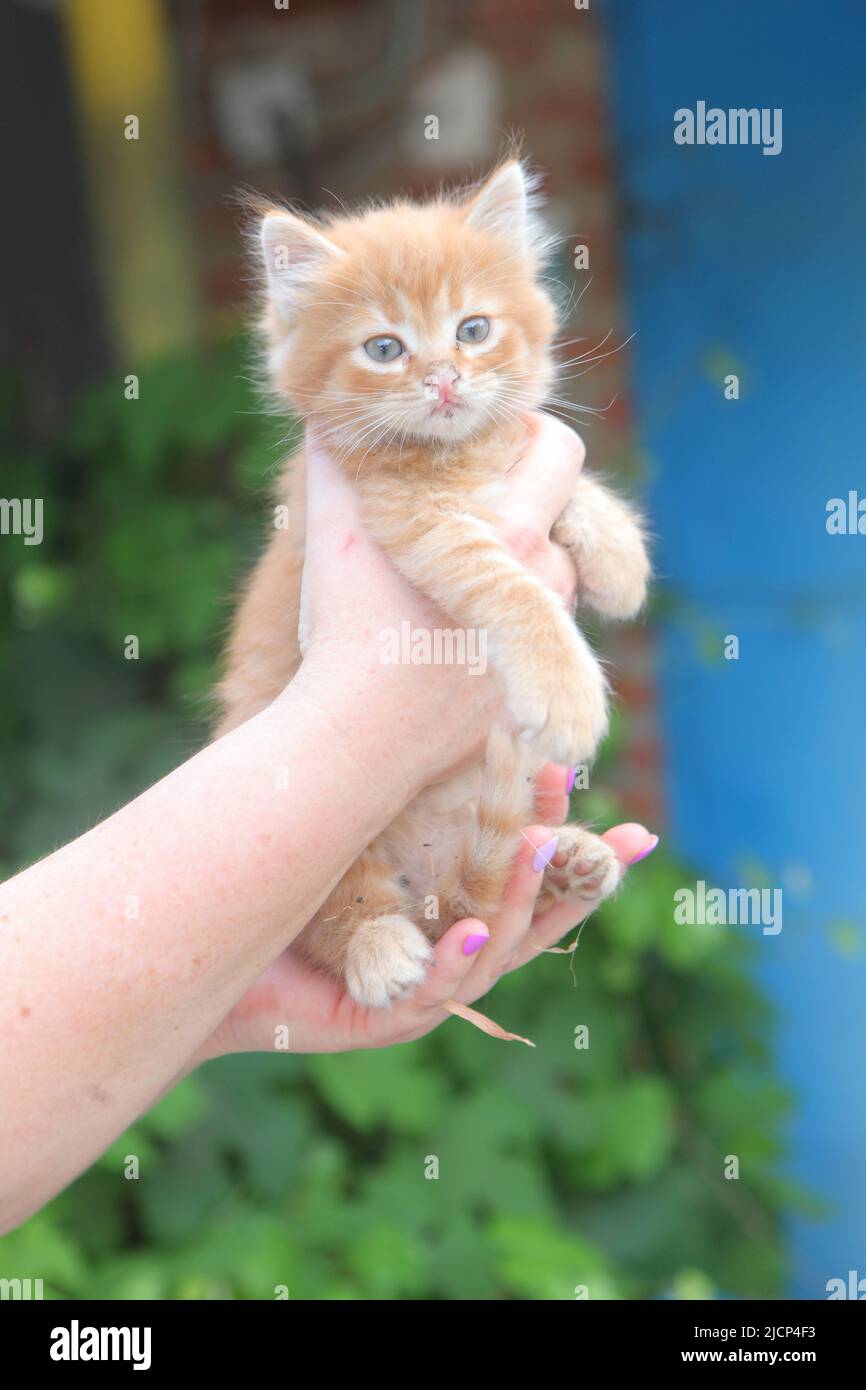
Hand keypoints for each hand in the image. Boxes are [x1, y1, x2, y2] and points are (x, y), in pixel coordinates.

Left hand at [193, 766, 657, 1057]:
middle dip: (577, 877)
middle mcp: (453, 959)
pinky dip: (457, 959)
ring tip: (542, 844)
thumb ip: (415, 798)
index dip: (590, 866)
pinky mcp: (382, 1018)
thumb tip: (450, 717)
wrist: (220, 956)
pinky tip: (472, 925)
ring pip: (496, 953)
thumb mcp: (370, 838)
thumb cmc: (293, 894)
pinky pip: (433, 990)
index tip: (640, 833)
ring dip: (523, 899)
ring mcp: (425, 993)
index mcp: (459, 918)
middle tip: (616, 831)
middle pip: (537, 922)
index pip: (540, 890)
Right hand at [295, 412, 588, 790]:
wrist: (361, 735)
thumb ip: (338, 460)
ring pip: (553, 579)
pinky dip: (504, 629)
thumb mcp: (336, 526)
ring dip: (520, 569)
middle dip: (535, 505)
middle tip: (480, 508)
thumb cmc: (349, 625)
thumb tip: (323, 419)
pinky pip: (536, 642)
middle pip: (569, 517)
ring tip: (450, 582)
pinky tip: (450, 637)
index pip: (562, 453)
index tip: (487, 448)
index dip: (527, 439)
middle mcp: (546, 580)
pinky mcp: (533, 686)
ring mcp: (547, 639)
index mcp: (512, 529)